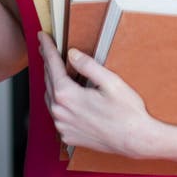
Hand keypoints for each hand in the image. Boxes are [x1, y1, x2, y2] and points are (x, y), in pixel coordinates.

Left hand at [38, 32, 159, 158]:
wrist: (135, 140)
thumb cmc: (127, 112)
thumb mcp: (110, 81)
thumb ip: (88, 65)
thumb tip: (72, 54)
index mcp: (67, 96)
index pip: (52, 65)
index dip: (47, 48)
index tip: (41, 36)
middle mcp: (60, 112)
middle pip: (48, 80)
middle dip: (47, 62)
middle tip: (45, 47)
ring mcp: (63, 126)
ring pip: (49, 97)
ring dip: (50, 80)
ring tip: (53, 66)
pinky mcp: (68, 135)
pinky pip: (56, 113)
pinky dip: (56, 99)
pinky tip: (63, 93)